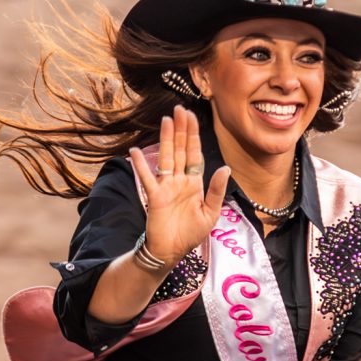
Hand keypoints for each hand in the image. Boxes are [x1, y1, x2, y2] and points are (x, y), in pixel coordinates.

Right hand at [128, 106, 230, 265]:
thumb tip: (225, 168)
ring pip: (167, 158)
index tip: (192, 117)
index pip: (194, 154)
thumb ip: (216, 190)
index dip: (194, 136)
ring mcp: (166, 186)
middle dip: (181, 130)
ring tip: (166, 120)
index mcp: (195, 183)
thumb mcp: (210, 213)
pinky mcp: (154, 196)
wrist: (172, 252)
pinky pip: (147, 178)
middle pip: (180, 150)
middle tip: (179, 109)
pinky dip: (141, 165)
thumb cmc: (191, 234)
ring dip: (166, 139)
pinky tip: (136, 151)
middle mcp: (180, 180)